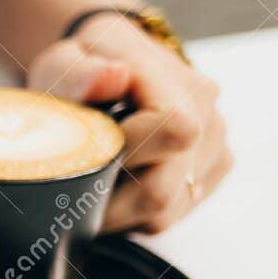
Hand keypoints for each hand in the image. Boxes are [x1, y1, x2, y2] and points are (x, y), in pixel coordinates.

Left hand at [26, 14, 231, 232]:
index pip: (175, 132)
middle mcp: (207, 115)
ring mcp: (214, 146)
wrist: (106, 65)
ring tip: (94, 180)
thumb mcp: (63, 63)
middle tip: (75, 185)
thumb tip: (112, 75)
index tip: (85, 154)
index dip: (123, 156)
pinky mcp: (211, 172)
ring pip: (163, 213)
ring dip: (118, 210)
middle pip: (162, 190)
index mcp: (178, 83)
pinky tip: (117, 184)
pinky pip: (169, 215)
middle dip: (108, 199)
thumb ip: (79, 73)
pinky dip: (135, 212)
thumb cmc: (80, 68)